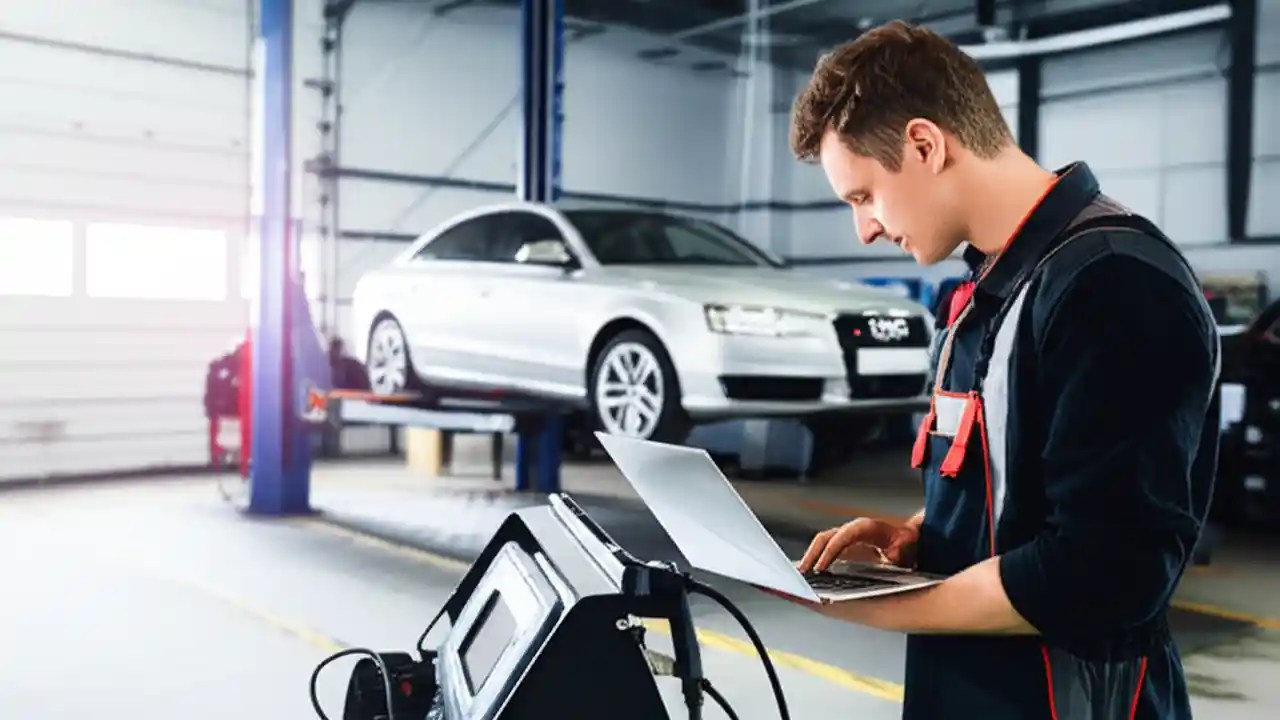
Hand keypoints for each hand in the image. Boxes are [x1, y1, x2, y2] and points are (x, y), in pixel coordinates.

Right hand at [798, 517, 919, 573]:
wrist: (911, 543)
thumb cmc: (908, 544)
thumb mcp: (905, 547)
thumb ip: (897, 551)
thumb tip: (891, 556)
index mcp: (867, 528)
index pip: (843, 536)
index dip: (830, 551)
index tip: (821, 567)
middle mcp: (853, 531)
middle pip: (826, 538)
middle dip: (812, 555)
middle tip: (802, 572)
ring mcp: (847, 539)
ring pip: (822, 544)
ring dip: (810, 558)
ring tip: (799, 574)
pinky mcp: (845, 549)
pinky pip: (825, 552)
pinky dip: (815, 561)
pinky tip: (808, 573)